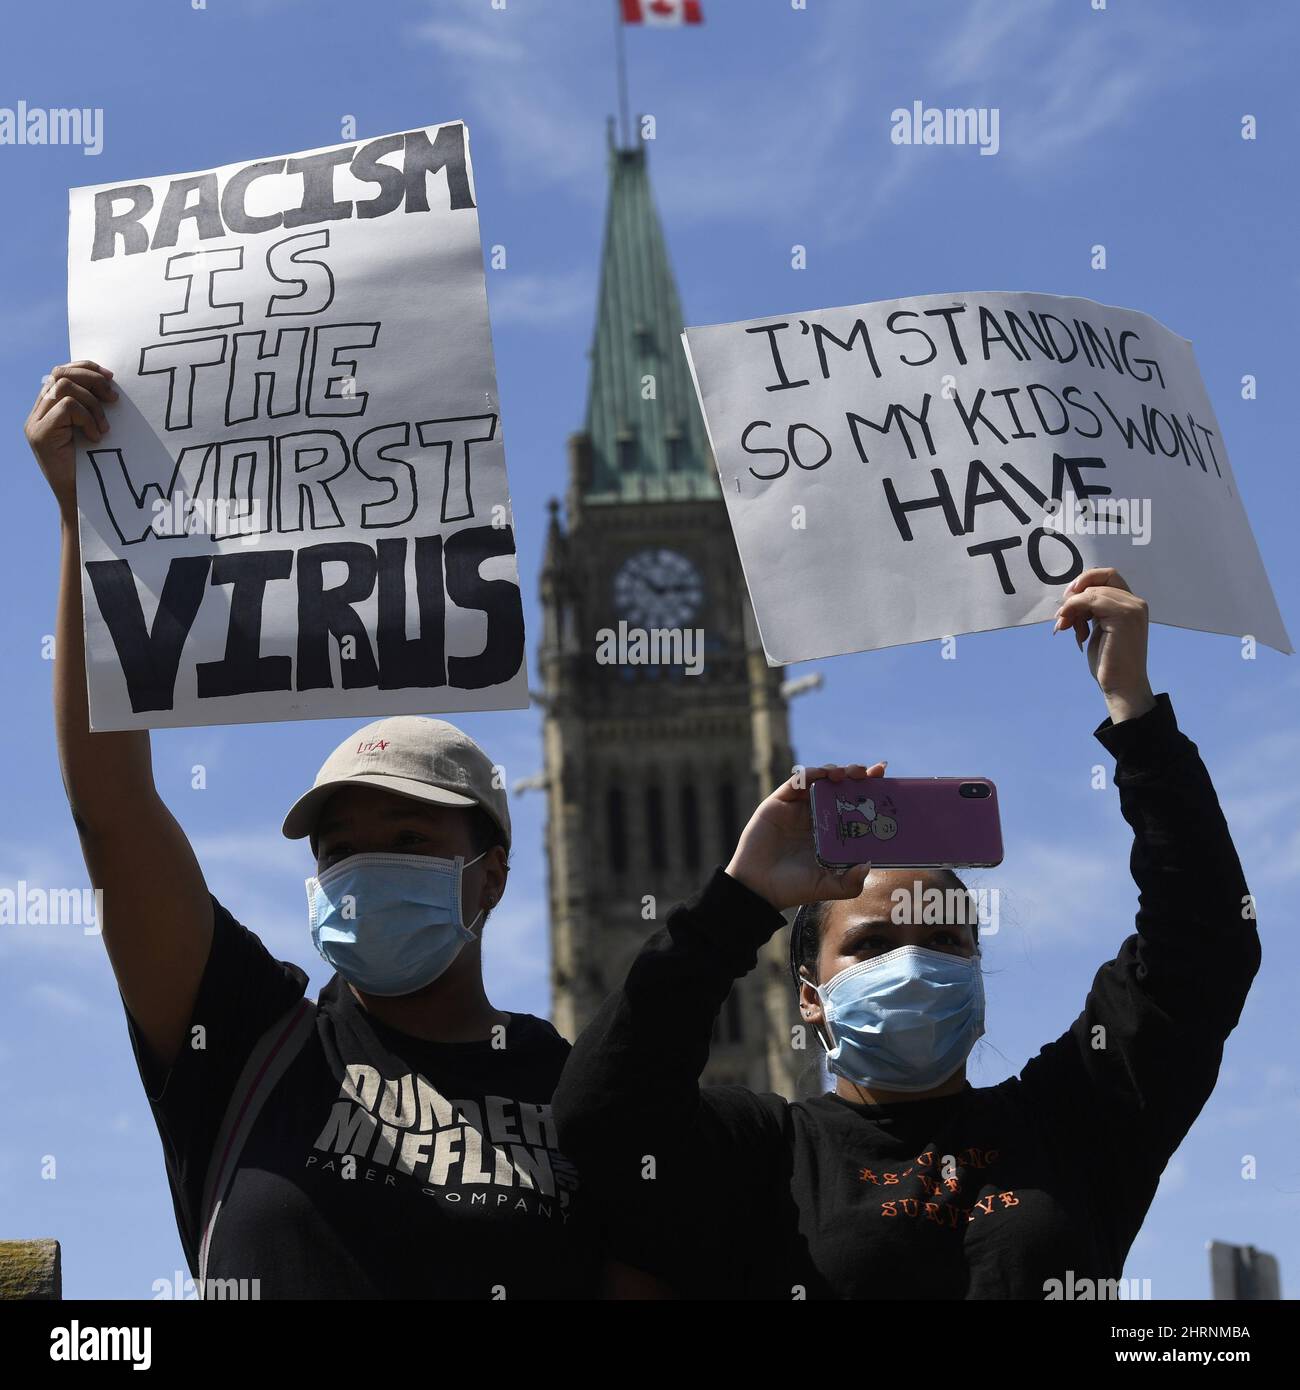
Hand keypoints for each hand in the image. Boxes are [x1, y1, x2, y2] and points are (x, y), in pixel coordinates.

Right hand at [24, 361, 116, 519]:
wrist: (83, 501)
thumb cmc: (94, 467)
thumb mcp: (93, 430)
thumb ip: (90, 408)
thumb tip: (108, 384)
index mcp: (48, 410)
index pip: (60, 373)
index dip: (85, 369)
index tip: (111, 378)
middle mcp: (37, 414)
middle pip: (60, 374)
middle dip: (91, 380)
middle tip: (114, 398)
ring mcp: (35, 423)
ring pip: (65, 387)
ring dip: (93, 404)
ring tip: (104, 427)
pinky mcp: (40, 434)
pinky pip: (68, 407)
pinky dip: (88, 418)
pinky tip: (96, 437)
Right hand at [726, 762, 883, 912]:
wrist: (758, 888)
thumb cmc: (793, 888)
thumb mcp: (827, 887)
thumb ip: (850, 882)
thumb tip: (869, 864)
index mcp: (833, 831)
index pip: (855, 803)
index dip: (870, 788)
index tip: (884, 775)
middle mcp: (818, 815)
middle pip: (841, 786)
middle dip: (856, 774)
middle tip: (867, 773)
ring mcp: (798, 807)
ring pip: (820, 779)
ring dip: (834, 771)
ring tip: (844, 774)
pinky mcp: (779, 802)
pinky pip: (796, 782)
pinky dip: (809, 774)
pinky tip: (819, 774)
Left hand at [1052, 567, 1155, 723]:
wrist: (1122, 685)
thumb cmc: (1109, 661)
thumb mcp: (1098, 628)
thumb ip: (1093, 610)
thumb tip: (1070, 595)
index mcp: (1132, 604)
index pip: (1108, 575)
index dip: (1086, 580)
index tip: (1068, 597)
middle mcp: (1135, 602)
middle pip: (1096, 582)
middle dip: (1074, 598)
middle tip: (1062, 618)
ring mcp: (1132, 608)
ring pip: (1090, 592)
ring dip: (1071, 608)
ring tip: (1065, 628)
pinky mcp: (1124, 616)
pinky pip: (1089, 600)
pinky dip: (1072, 609)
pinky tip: (1068, 627)